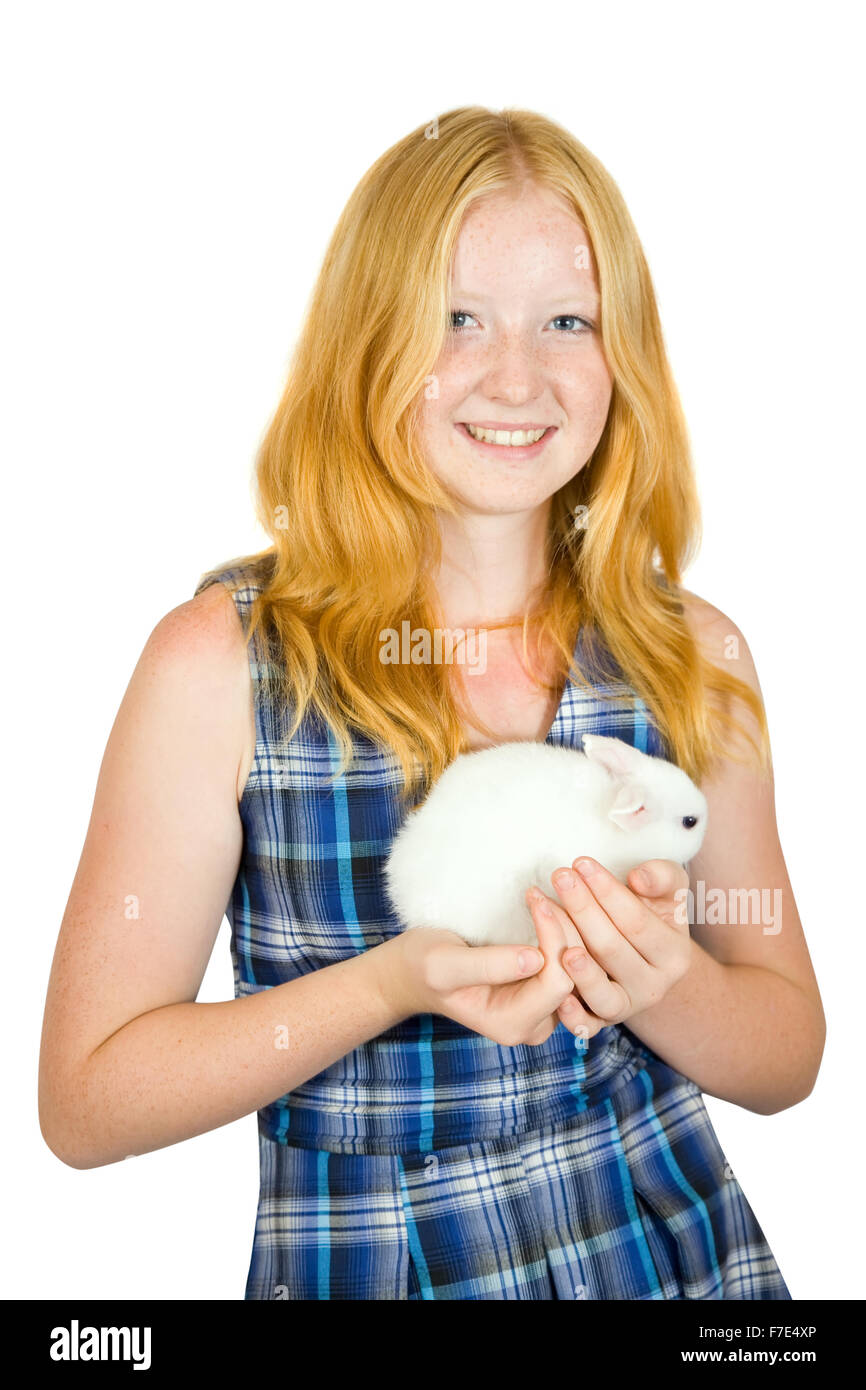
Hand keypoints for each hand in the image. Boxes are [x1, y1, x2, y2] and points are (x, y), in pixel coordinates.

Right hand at [376, 910, 578, 1046]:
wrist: (415, 972)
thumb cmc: (423, 967)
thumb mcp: (443, 965)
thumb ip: (486, 966)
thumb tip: (535, 959)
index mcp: (511, 1024)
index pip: (556, 982)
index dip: (554, 939)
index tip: (536, 899)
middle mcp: (535, 1025)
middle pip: (574, 976)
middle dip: (565, 930)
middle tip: (544, 890)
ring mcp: (543, 1010)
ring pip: (577, 969)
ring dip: (569, 929)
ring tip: (547, 895)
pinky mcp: (544, 991)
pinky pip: (570, 965)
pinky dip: (564, 935)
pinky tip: (550, 908)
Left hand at [525, 857, 692, 1035]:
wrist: (648, 961)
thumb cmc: (653, 915)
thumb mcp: (669, 892)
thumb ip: (662, 877)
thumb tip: (638, 878)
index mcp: (674, 955)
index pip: (636, 921)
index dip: (607, 891)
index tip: (581, 863)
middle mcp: (653, 987)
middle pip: (610, 948)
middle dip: (582, 908)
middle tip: (559, 876)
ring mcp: (626, 1008)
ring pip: (597, 990)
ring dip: (570, 956)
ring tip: (552, 926)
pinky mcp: (601, 1022)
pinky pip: (585, 1024)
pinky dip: (569, 1012)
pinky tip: (553, 987)